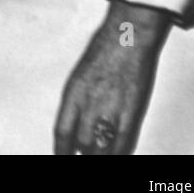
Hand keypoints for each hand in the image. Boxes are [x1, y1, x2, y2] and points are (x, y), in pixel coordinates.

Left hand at [54, 0, 170, 154]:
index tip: (62, 156)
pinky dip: (119, 153)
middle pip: (82, 144)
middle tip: (84, 154)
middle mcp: (90, 105)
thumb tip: (76, 123)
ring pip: (102, 147)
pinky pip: (124, 142)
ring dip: (100, 154)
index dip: (61, 151)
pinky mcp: (132, 111)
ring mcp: (112, 110)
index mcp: (73, 94)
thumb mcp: (80, 75)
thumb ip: (77, 100)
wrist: (128, 36)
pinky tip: (116, 155)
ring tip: (99, 154)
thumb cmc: (104, 49)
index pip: (62, 132)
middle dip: (83, 154)